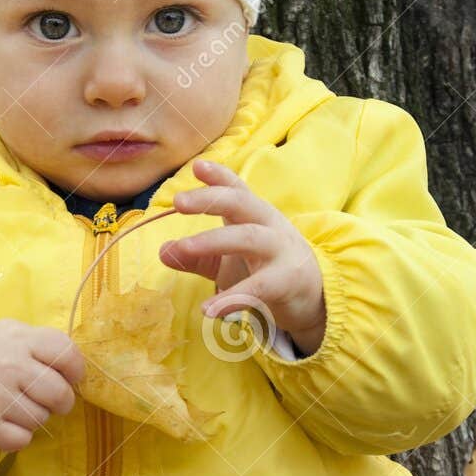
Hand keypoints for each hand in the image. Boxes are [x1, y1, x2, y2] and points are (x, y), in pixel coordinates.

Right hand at [0, 319, 85, 452]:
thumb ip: (45, 346)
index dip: (74, 370)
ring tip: (16, 406)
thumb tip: (77, 371)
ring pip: (41, 419)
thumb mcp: (14, 335)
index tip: (68, 377)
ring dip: (35, 417)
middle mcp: (8, 366)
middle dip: (61, 402)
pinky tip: (5, 422)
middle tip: (46, 399)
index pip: (66, 354)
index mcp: (20, 339)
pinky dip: (18, 435)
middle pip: (60, 395)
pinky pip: (22, 440)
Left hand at [159, 158, 326, 354]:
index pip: (237, 189)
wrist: (312, 298)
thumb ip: (196, 256)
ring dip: (214, 240)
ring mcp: (281, 251)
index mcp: (254, 215)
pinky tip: (209, 309)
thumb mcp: (227, 260)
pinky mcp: (287, 281)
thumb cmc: (265, 270)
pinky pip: (258, 287)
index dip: (219, 176)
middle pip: (242, 203)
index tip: (197, 166)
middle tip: (178, 202)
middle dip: (210, 199)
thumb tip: (163, 250)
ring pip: (248, 237)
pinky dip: (232, 298)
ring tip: (183, 247)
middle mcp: (269, 225)